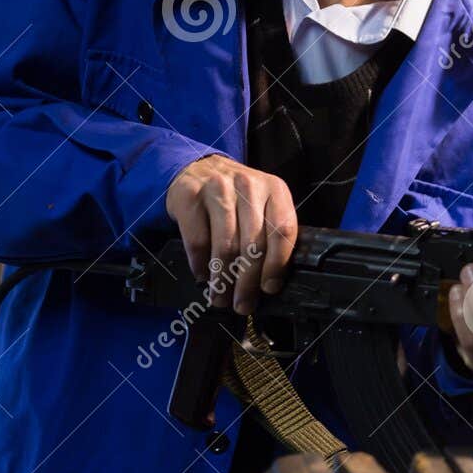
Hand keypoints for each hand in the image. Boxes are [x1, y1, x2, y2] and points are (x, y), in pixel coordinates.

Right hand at [165, 155, 297, 313]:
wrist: (197, 168)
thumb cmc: (235, 196)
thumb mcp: (261, 205)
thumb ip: (270, 233)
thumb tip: (269, 282)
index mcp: (275, 190)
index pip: (283, 231)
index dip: (277, 264)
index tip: (269, 288)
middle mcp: (249, 186)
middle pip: (254, 243)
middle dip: (247, 282)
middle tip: (242, 304)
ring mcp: (218, 189)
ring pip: (225, 245)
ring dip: (223, 279)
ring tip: (220, 298)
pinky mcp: (190, 196)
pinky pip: (197, 240)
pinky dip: (200, 264)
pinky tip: (202, 275)